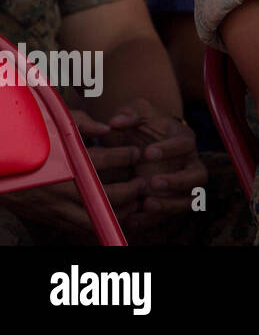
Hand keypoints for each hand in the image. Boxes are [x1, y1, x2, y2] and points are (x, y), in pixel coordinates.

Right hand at [0, 110, 145, 237]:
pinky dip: (99, 224)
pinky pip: (80, 227)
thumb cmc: (23, 141)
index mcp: (64, 162)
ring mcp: (55, 206)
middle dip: (131, 190)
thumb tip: (107, 128)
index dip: (125, 156)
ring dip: (120, 212)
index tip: (136, 153)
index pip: (105, 160)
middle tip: (142, 182)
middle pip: (108, 195)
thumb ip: (81, 124)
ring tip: (135, 204)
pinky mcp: (49, 218)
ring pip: (96, 217)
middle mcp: (62, 187)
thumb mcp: (49, 123)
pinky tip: (113, 217)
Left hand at [101, 99, 206, 226]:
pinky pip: (168, 215)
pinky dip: (152, 220)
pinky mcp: (171, 202)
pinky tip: (132, 220)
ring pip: (189, 199)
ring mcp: (183, 185)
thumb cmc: (140, 129)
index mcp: (183, 139)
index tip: (147, 153)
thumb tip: (115, 122)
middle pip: (197, 176)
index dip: (169, 149)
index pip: (185, 144)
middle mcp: (189, 163)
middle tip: (153, 183)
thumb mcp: (135, 115)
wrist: (140, 147)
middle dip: (177, 182)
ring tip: (146, 205)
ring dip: (169, 204)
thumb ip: (128, 115)